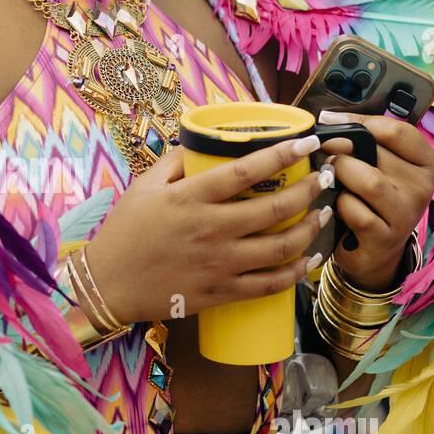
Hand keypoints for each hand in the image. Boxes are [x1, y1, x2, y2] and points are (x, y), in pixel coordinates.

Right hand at [84, 133, 331, 324]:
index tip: (308, 141)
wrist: (109, 285)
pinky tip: (309, 259)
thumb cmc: (124, 232)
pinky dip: (295, 272)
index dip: (283, 153)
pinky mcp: (221, 292)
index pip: (247, 170)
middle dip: (310, 190)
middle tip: (325, 178)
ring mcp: (219, 264)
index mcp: (190, 198)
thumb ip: (177, 162)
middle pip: (275, 207)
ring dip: (311, 228)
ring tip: (323, 214)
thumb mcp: (144, 187)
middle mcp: (210, 229)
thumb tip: (206, 142)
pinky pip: (269, 284)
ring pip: (281, 246)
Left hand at [316, 109, 433, 289]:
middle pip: (377, 153)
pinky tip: (336, 208)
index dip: (360, 122)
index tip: (332, 122)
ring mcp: (405, 214)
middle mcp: (422, 188)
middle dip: (342, 150)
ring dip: (341, 174)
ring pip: (369, 181)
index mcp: (425, 163)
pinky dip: (339, 205)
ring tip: (330, 177)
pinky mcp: (384, 237)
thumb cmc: (373, 202)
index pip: (397, 131)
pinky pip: (356, 211)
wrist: (375, 252)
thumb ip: (365, 143)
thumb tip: (330, 119)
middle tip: (325, 155)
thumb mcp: (380, 169)